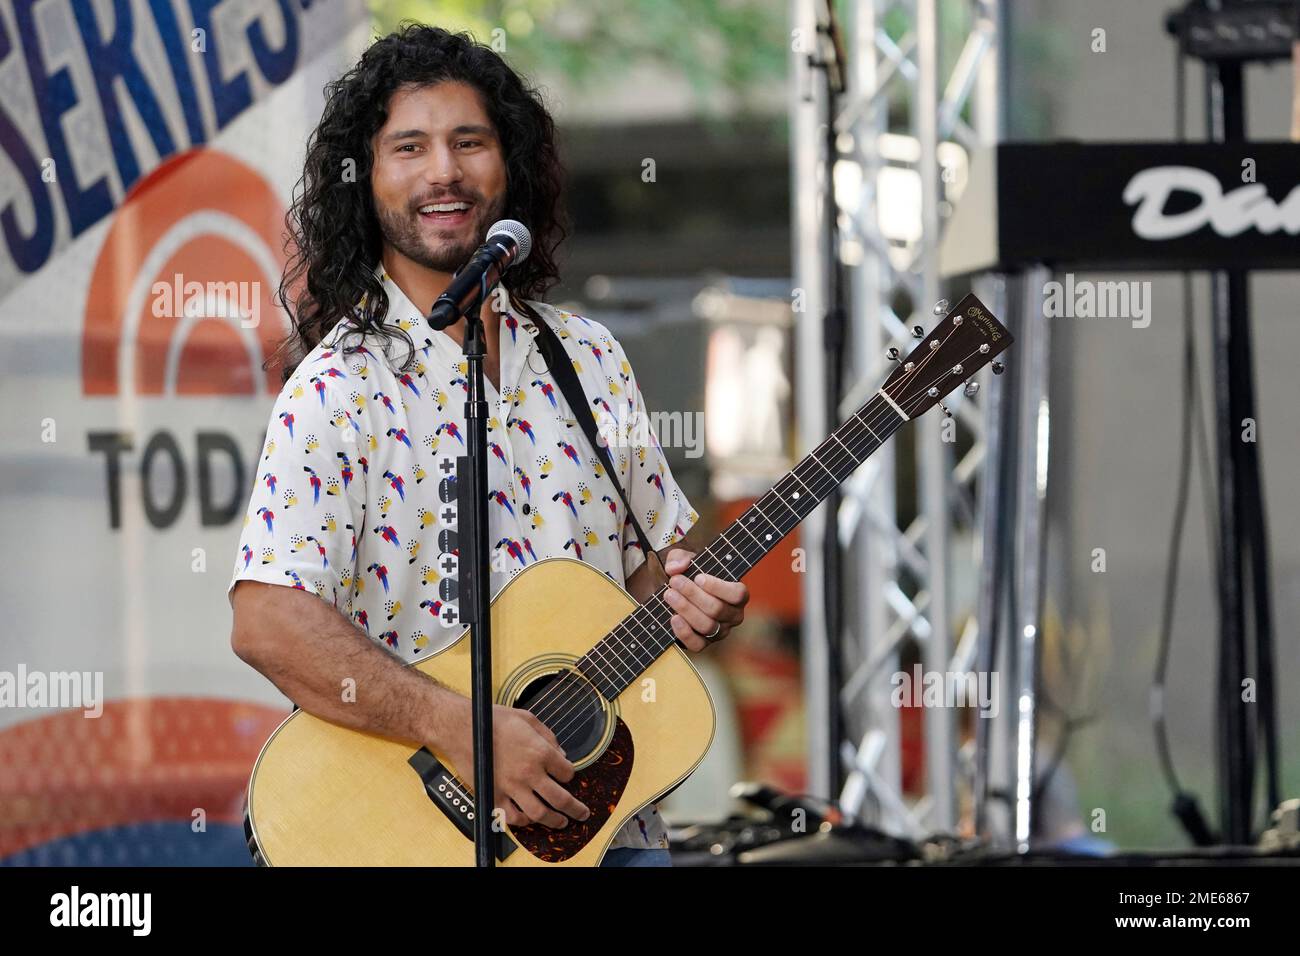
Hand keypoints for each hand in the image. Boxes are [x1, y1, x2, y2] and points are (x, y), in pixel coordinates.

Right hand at [444, 701, 590, 829]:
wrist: (461, 728)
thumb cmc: (492, 721)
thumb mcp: (527, 718)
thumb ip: (548, 736)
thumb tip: (561, 754)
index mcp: (540, 751)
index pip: (567, 772)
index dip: (569, 774)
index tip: (566, 776)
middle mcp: (529, 772)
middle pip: (561, 799)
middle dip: (575, 809)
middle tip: (582, 813)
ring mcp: (511, 787)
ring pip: (540, 813)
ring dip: (554, 821)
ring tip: (561, 822)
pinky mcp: (494, 795)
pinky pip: (513, 817)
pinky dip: (524, 821)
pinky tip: (529, 818)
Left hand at [659, 548, 748, 651]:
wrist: (678, 594)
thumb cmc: (689, 575)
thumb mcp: (685, 560)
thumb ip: (680, 558)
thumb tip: (676, 568)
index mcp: (737, 595)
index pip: (738, 594)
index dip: (719, 587)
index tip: (698, 578)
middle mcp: (733, 615)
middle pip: (717, 609)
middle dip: (693, 594)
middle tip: (675, 581)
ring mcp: (719, 632)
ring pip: (707, 626)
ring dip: (686, 609)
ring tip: (669, 595)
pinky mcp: (703, 644)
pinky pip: (697, 644)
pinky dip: (685, 632)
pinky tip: (674, 618)